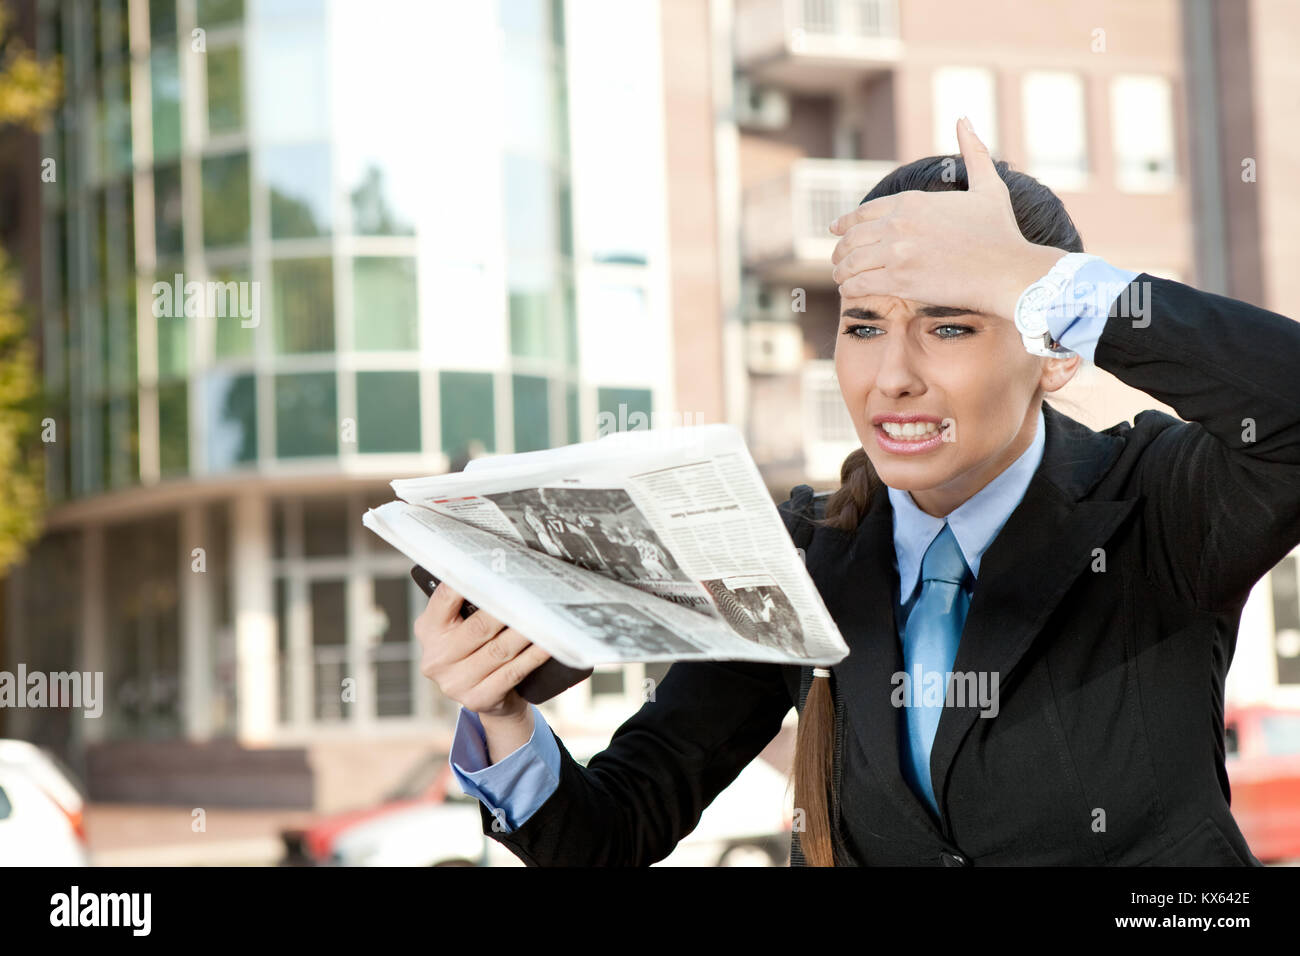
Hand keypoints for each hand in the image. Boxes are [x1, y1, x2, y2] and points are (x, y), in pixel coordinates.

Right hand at [415, 582, 551, 720]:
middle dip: (509, 609)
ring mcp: (455, 682)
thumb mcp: (460, 626)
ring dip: (526, 632)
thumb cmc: (475, 650)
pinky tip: (547, 645)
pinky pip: (512, 672)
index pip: (445, 598)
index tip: (493, 568)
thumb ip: (469, 603)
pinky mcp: (477, 699)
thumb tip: (500, 572)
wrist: (488, 698)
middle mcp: (436, 657)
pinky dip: (532, 657)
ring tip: (545, 617)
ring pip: (499, 650)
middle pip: (479, 626)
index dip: (468, 582)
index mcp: (429, 629)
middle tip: (532, 593)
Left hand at [828, 116, 1066, 320]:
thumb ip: (973, 152)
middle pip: (852, 237)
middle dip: (840, 249)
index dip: (845, 222)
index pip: (864, 212)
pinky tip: (849, 290)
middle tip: (837, 259)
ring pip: (851, 262)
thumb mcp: (988, 185)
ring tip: (840, 276)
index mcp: (912, 201)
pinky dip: (849, 288)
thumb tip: (964, 118)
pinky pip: (860, 284)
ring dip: (841, 270)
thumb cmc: (1000, 231)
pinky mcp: (899, 281)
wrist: (1007, 270)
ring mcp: (897, 253)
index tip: (835, 229)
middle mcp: (899, 224)